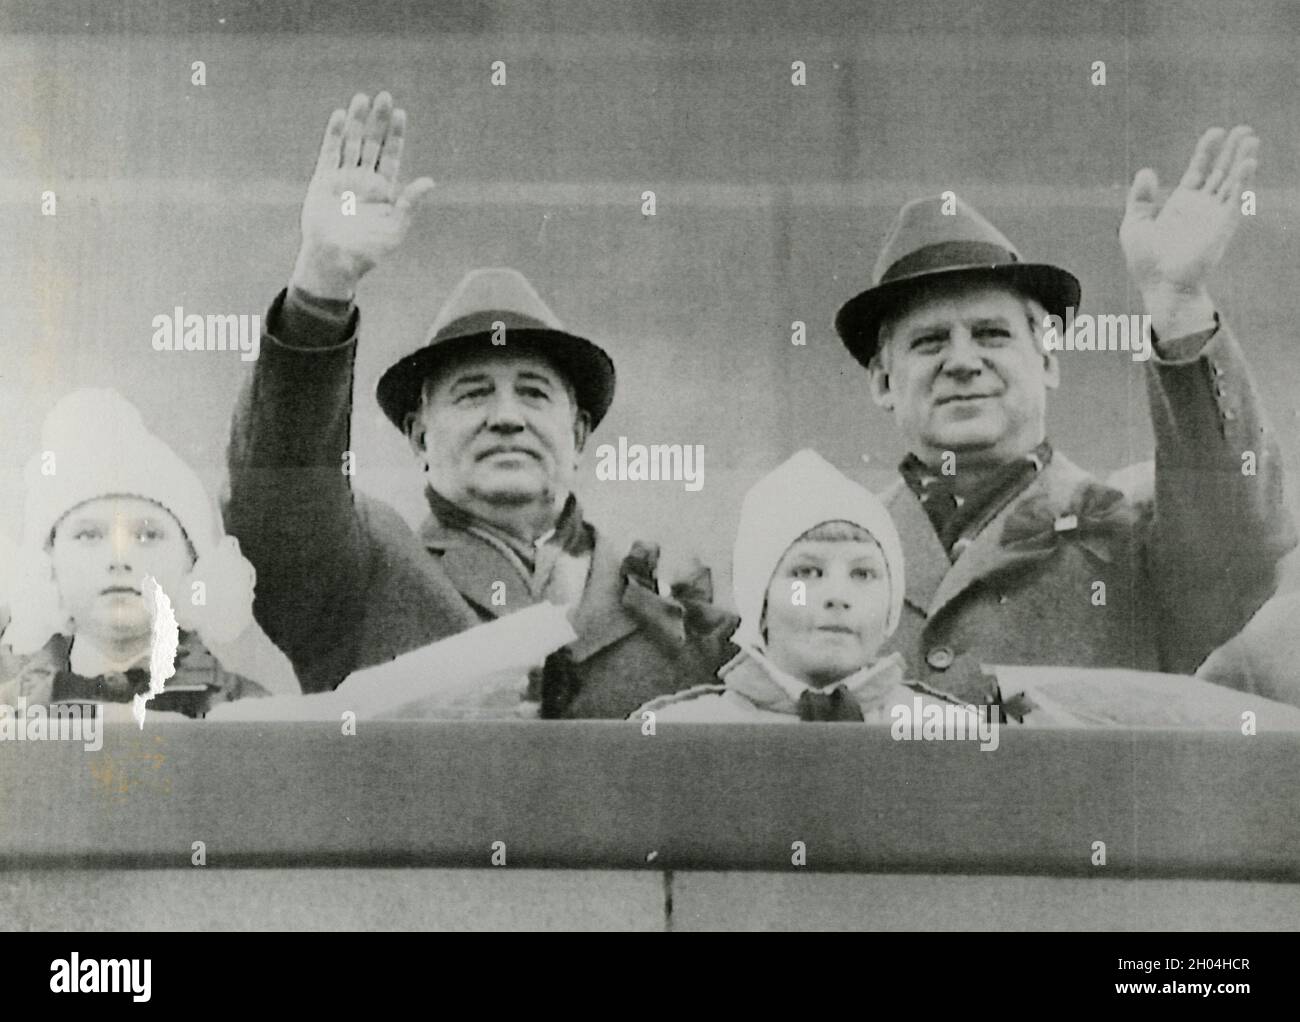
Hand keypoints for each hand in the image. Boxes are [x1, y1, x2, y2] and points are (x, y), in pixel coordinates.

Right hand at [291, 92, 435, 300]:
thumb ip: (410, 204)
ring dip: (356, 121)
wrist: (335, 262)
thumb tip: (429, 181)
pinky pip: (329, 152)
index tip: (400, 113)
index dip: (395, 135)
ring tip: (362, 98)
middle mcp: (364, 180)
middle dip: (378, 121)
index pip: (391, 155)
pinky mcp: (323, 180)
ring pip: (351, 143)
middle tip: (384, 96)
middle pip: (372, 143)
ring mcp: (343, 178)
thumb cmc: (369, 252)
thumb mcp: (395, 229)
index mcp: (384, 190)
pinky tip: (340, 116)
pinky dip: (334, 134)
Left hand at [1120, 126, 1257, 331]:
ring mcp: (1214, 215)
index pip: (1198, 170)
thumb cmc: (1146, 261)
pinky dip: (1242, 180)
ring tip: (1250, 137)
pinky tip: (1247, 162)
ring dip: (1242, 159)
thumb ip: (1139, 198)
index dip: (1206, 151)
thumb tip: (1147, 171)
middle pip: (1220, 171)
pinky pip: (1235, 198)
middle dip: (1231, 150)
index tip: (1215, 132)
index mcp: (1181, 204)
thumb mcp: (1134, 224)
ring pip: (1231, 181)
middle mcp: (1201, 207)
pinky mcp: (1222, 225)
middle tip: (1243, 129)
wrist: (1161, 285)